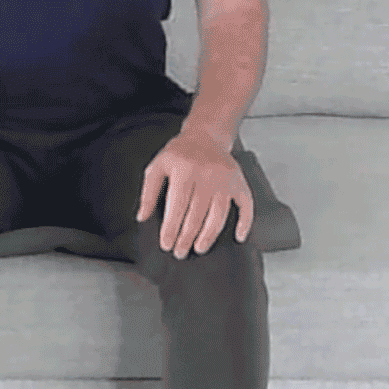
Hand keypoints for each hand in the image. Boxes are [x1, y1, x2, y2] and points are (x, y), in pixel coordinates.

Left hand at [139, 131, 252, 258]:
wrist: (204, 136)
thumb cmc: (179, 154)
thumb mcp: (157, 166)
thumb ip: (148, 192)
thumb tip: (142, 217)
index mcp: (184, 169)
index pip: (177, 206)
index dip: (171, 228)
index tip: (166, 244)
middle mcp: (207, 174)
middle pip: (197, 214)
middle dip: (187, 237)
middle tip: (180, 252)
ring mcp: (225, 179)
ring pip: (219, 214)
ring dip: (209, 235)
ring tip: (199, 248)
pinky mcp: (239, 182)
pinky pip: (246, 205)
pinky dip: (244, 223)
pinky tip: (238, 237)